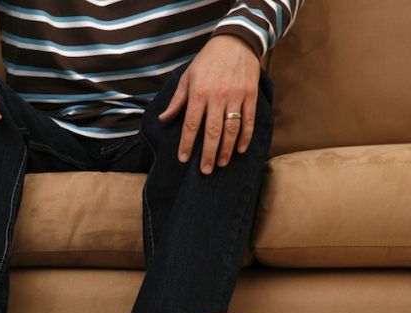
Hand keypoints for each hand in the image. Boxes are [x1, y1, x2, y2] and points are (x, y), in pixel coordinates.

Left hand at [158, 35, 260, 174]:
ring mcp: (236, 96)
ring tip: (221, 163)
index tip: (184, 159)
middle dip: (208, 153)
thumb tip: (163, 119)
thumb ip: (177, 101)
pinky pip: (248, 119)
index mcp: (199, 93)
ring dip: (227, 148)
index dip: (187, 143)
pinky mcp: (250, 94)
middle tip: (205, 170)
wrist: (235, 41)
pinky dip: (245, 136)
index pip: (191, 124)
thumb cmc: (207, 61)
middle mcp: (217, 97)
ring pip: (232, 128)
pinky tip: (240, 149)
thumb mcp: (187, 77)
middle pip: (212, 131)